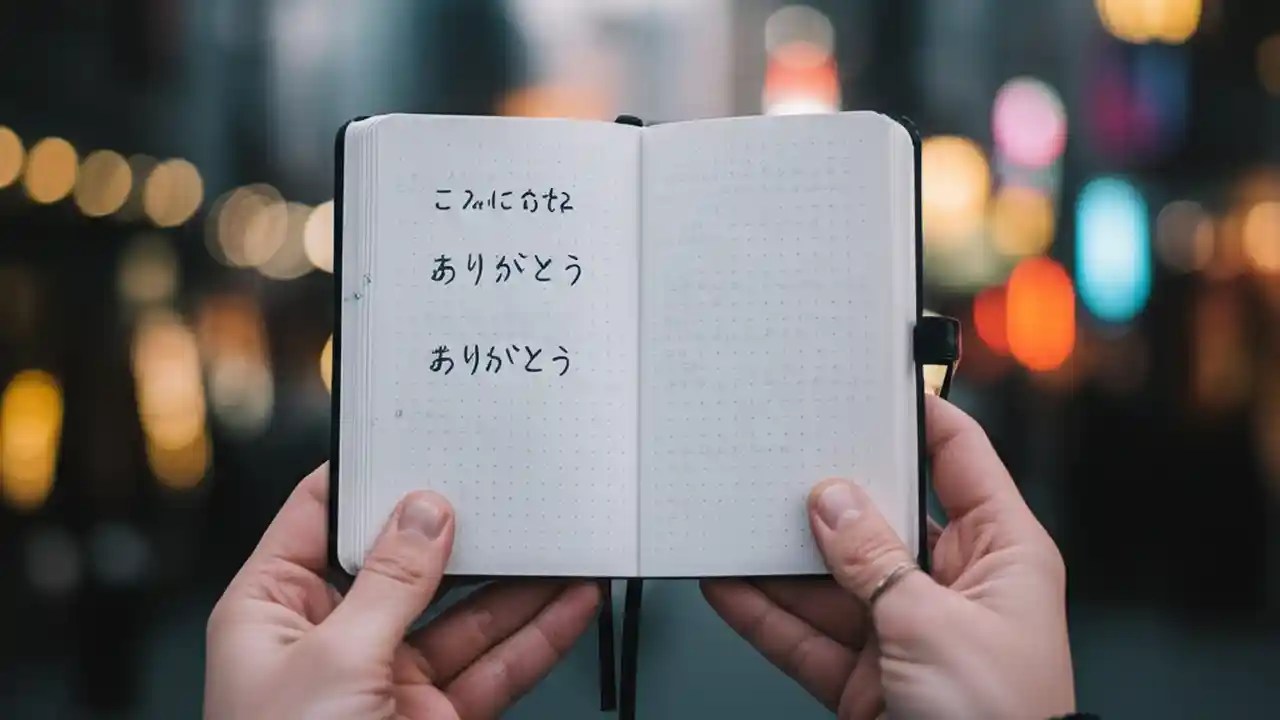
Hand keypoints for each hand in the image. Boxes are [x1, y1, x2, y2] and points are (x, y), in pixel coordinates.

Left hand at [205, 464, 600, 719]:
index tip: (422, 432)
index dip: (371, 475)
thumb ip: (390, 583)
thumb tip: (425, 511)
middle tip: (515, 485)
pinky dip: (537, 636)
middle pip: (408, 562)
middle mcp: (332, 638)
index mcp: (275, 609)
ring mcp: (389, 680)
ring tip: (565, 538)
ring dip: (518, 580)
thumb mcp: (333, 661)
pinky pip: (494, 666)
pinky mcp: (436, 718)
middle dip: (465, 527)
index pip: (322, 518)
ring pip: (466, 614)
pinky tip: (571, 602)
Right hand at [702, 395, 1074, 718]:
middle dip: (826, 497)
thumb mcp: (935, 625)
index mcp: (1000, 554)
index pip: (958, 458)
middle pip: (880, 520)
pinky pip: (807, 635)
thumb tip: (831, 503)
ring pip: (832, 581)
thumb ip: (873, 561)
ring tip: (731, 522)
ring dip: (781, 560)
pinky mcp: (867, 679)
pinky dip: (765, 615)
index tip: (867, 382)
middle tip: (777, 460)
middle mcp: (952, 587)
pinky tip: (728, 587)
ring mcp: (905, 633)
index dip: (916, 416)